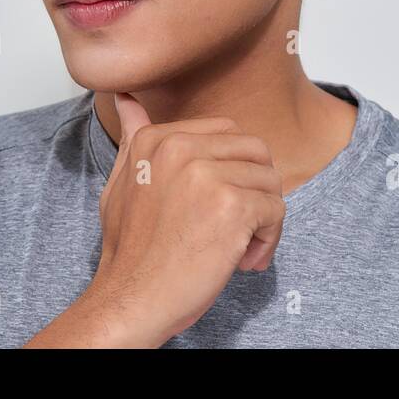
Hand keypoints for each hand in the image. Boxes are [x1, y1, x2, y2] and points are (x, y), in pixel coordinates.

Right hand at [84, 92, 284, 346]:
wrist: (131, 299)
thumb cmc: (130, 251)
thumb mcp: (122, 182)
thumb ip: (135, 139)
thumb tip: (128, 98)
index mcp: (157, 138)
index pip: (227, 133)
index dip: (231, 172)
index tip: (212, 207)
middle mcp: (181, 147)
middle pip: (255, 151)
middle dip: (254, 189)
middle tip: (235, 228)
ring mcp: (207, 174)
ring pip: (270, 182)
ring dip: (263, 219)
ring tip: (238, 248)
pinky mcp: (232, 205)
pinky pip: (276, 210)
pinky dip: (268, 240)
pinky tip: (243, 261)